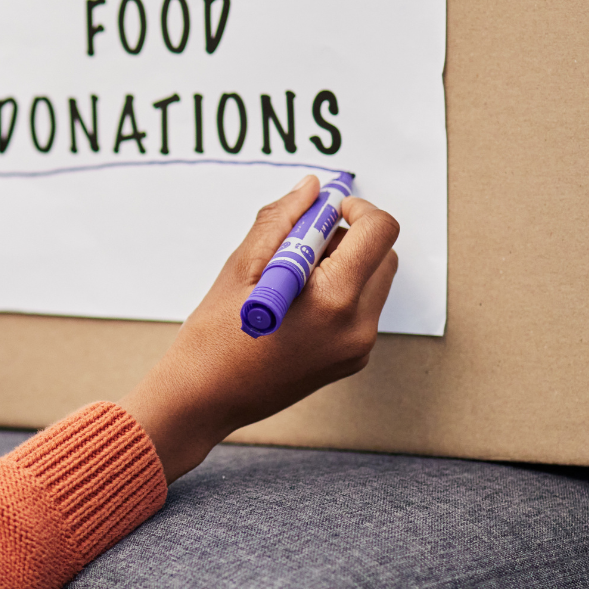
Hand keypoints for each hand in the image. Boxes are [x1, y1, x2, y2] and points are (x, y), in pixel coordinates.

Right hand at [118, 175, 399, 482]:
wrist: (204, 400)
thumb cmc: (214, 336)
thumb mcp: (242, 266)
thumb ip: (283, 220)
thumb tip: (313, 189)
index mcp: (333, 300)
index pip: (378, 231)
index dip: (355, 209)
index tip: (324, 211)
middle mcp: (357, 327)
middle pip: (384, 255)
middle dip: (349, 238)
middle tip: (299, 245)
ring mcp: (357, 348)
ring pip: (374, 281)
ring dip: (344, 264)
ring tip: (291, 278)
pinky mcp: (350, 360)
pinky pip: (361, 308)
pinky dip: (338, 292)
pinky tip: (295, 304)